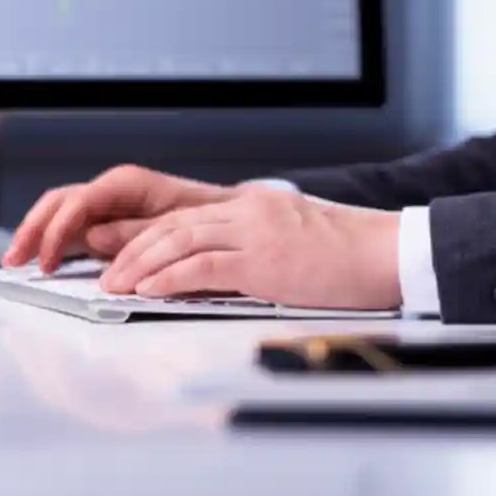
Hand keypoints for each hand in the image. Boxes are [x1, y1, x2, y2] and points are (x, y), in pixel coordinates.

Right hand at [2, 165, 237, 272]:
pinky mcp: (109, 223)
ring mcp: (108, 206)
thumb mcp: (175, 228)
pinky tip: (40, 261)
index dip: (55, 231)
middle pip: (58, 202)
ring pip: (59, 212)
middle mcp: (112, 190)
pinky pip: (72, 227)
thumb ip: (131, 232)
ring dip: (36, 235)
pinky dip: (52, 242)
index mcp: (126, 184)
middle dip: (33, 229)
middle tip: (14, 259)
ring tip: (17, 261)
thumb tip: (91, 237)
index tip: (46, 261)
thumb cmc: (208, 220)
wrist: (232, 220)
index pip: (77, 202)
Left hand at [98, 186, 401, 309]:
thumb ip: (251, 250)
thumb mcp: (290, 242)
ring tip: (116, 285)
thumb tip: (216, 274)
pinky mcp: (263, 259)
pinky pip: (202, 265)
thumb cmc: (347, 257)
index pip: (184, 218)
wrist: (388, 253)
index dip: (145, 237)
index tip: (120, 257)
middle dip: (131, 251)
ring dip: (140, 265)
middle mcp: (246, 212)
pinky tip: (148, 290)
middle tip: (107, 274)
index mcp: (250, 206)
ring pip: (178, 241)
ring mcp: (254, 232)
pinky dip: (169, 277)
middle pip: (172, 226)